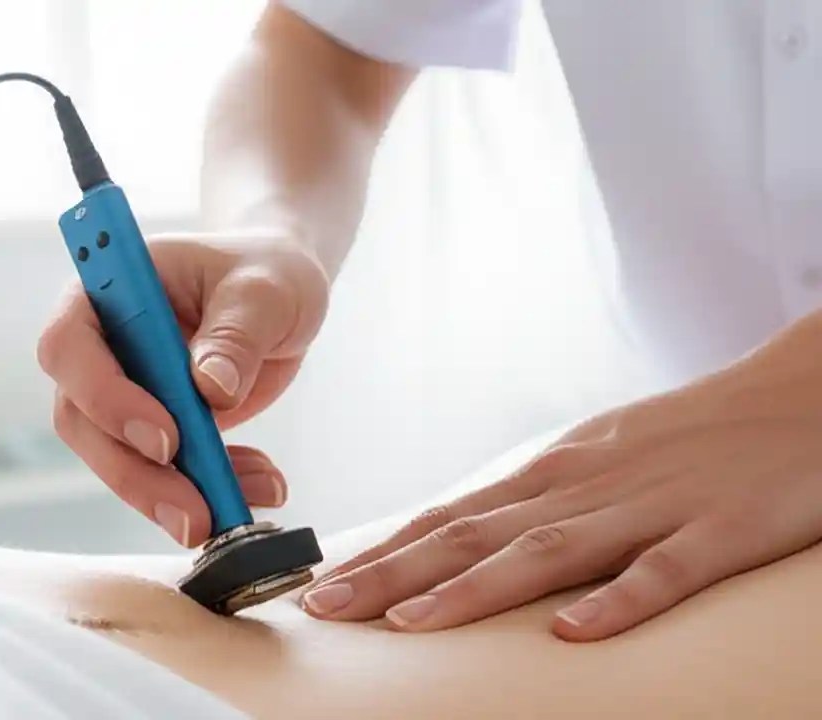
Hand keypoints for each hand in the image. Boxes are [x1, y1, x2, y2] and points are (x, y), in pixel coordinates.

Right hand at [38, 230, 329, 546]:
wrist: (281, 292)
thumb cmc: (264, 271)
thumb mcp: (264, 290)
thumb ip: (236, 334)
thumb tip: (210, 388)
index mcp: (106, 291)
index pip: (69, 346)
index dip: (104, 398)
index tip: (166, 437)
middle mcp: (100, 346)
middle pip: (83, 420)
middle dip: (137, 474)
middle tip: (194, 513)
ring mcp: (122, 393)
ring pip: (117, 460)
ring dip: (171, 496)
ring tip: (233, 511)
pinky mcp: (154, 430)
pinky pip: (164, 474)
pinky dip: (209, 491)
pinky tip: (256, 487)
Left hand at [302, 311, 821, 641]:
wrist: (799, 394)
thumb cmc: (689, 435)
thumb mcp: (598, 459)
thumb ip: (536, 502)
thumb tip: (461, 540)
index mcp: (553, 470)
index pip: (448, 515)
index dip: (381, 551)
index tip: (319, 581)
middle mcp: (584, 485)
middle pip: (472, 534)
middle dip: (392, 573)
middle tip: (324, 606)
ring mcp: (649, 507)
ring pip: (547, 550)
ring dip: (472, 589)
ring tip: (408, 624)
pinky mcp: (719, 531)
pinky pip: (666, 572)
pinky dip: (618, 602)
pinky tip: (575, 634)